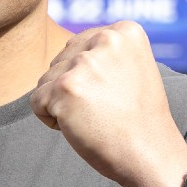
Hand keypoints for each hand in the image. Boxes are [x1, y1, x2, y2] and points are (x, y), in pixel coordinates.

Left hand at [30, 21, 186, 186]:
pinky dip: (51, 120)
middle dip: (74, 89)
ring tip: (95, 118)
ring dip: (62, 104)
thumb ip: (103, 52)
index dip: (90, 77)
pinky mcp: (64, 88)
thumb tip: (68, 48)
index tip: (116, 94)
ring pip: (47, 81)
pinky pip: (36, 101)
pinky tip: (81, 127)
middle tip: (106, 110)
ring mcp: (83, 63)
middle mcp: (105, 39)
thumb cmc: (139, 119)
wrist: (150, 155)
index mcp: (124, 31)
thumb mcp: (132, 69)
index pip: (79, 46)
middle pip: (61, 61)